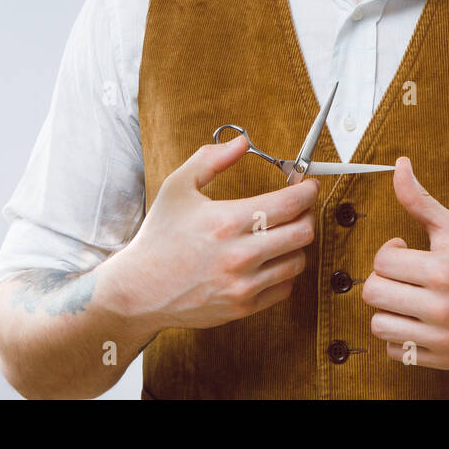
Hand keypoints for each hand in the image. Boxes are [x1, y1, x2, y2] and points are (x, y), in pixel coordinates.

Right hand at [113, 134, 319, 330]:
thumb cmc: (159, 236)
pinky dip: (285, 271)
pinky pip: (285, 288)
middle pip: (303, 232)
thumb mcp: (177, 187)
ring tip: (283, 233)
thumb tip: (242, 142)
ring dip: (297, 244)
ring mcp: (243, 284)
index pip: (290, 203)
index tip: (308, 186)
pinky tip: (271, 259)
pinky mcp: (243, 306)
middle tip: (301, 207)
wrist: (140, 289)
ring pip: (298, 261)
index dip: (307, 191)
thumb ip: (211, 159)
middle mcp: (240, 255)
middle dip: (308, 214)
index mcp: (227, 221)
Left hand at [361, 157, 448, 368]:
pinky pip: (396, 352)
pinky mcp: (445, 360)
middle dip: (383, 280)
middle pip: (374, 294)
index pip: (381, 263)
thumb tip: (399, 164)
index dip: (388, 253)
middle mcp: (442, 308)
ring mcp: (443, 338)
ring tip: (406, 298)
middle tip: (402, 275)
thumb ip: (419, 200)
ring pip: (379, 326)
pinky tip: (416, 320)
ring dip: (387, 310)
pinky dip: (400, 337)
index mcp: (443, 271)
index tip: (403, 251)